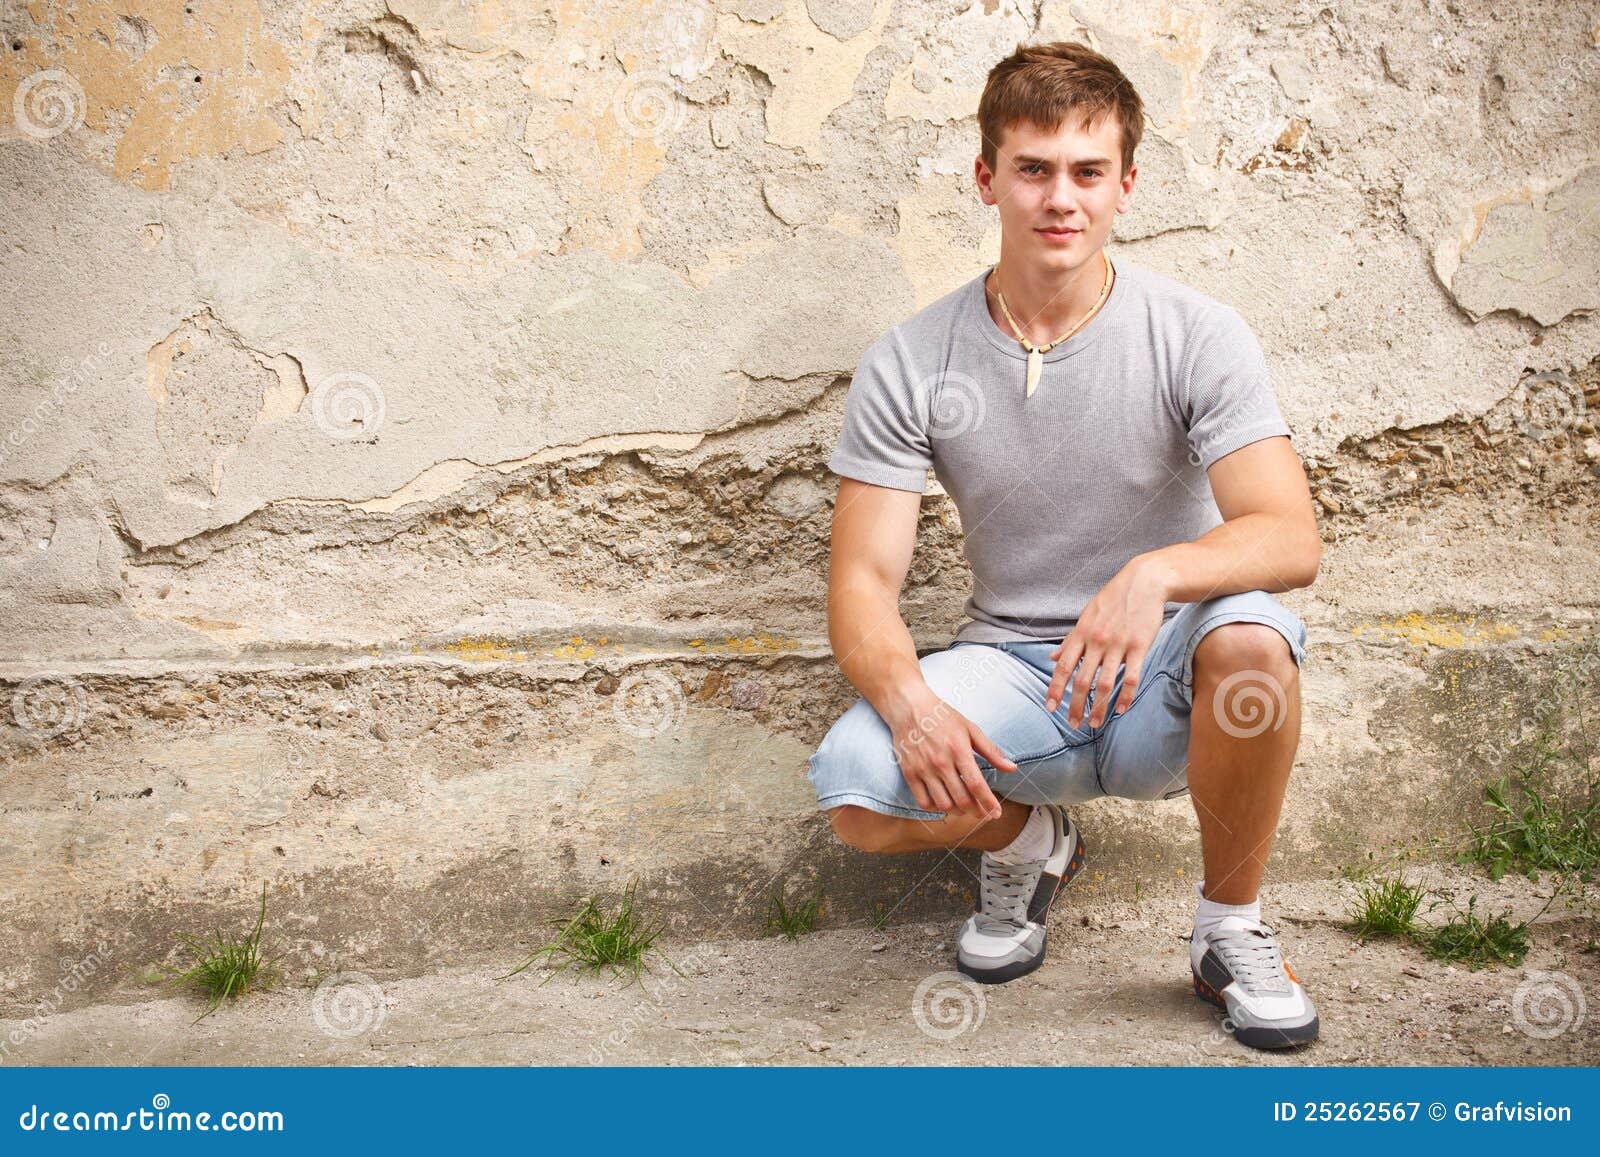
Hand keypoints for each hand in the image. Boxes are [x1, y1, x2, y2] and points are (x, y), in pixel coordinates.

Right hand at [888, 689, 1016, 818]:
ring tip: (963, 807)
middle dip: (976, 811)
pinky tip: (943, 801)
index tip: (996, 813)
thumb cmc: (942, 716)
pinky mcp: (909, 773)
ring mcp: (923, 769)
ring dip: (957, 810)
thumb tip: (1011, 768)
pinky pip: (923, 801)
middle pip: (962, 799)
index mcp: (959, 750)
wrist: (909, 707)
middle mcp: (940, 762)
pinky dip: (935, 807)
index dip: (988, 803)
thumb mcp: (970, 729)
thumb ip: (991, 751)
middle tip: (981, 811)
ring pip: (943, 804)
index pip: (976, 784)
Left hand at [1044, 555, 1171, 727]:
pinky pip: (1131, 678)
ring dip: (1099, 707)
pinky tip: (1121, 710)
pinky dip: (1125, 697)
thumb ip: (1070, 639)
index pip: (1063, 666)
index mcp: (1081, 633)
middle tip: (1072, 724)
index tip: (1050, 707)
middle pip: (1081, 680)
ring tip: (1095, 723)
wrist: (1144, 582)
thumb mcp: (1086, 615)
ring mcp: (1118, 645)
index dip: (1055, 688)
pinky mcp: (1139, 647)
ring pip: (1105, 683)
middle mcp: (1097, 641)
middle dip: (1074, 705)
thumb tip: (1051, 658)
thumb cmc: (1114, 599)